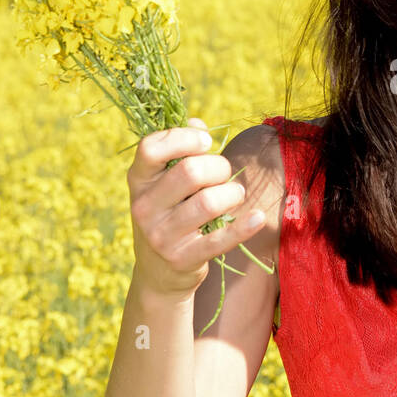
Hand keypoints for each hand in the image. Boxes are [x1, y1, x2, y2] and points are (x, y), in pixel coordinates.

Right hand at [127, 117, 265, 297]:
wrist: (159, 274)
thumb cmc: (170, 215)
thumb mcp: (164, 185)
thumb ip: (179, 151)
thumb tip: (198, 123)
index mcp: (138, 182)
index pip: (151, 148)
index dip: (183, 137)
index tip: (205, 141)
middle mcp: (144, 207)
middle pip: (189, 172)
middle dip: (218, 167)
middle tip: (225, 174)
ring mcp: (161, 235)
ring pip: (208, 202)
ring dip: (232, 194)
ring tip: (234, 195)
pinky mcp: (183, 258)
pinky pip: (221, 239)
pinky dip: (244, 226)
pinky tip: (258, 218)